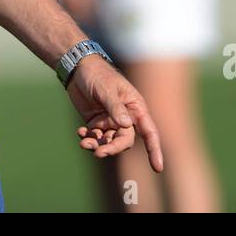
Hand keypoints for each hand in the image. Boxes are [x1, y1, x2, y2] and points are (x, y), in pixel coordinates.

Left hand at [65, 55, 163, 172]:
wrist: (77, 68)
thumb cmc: (97, 74)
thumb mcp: (106, 89)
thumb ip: (115, 108)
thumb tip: (126, 126)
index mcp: (135, 108)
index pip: (149, 131)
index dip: (154, 150)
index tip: (158, 168)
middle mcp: (125, 117)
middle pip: (124, 141)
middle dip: (112, 148)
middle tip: (98, 153)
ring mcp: (110, 121)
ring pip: (108, 142)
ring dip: (97, 146)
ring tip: (84, 142)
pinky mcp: (96, 122)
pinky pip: (95, 137)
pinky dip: (88, 139)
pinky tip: (80, 133)